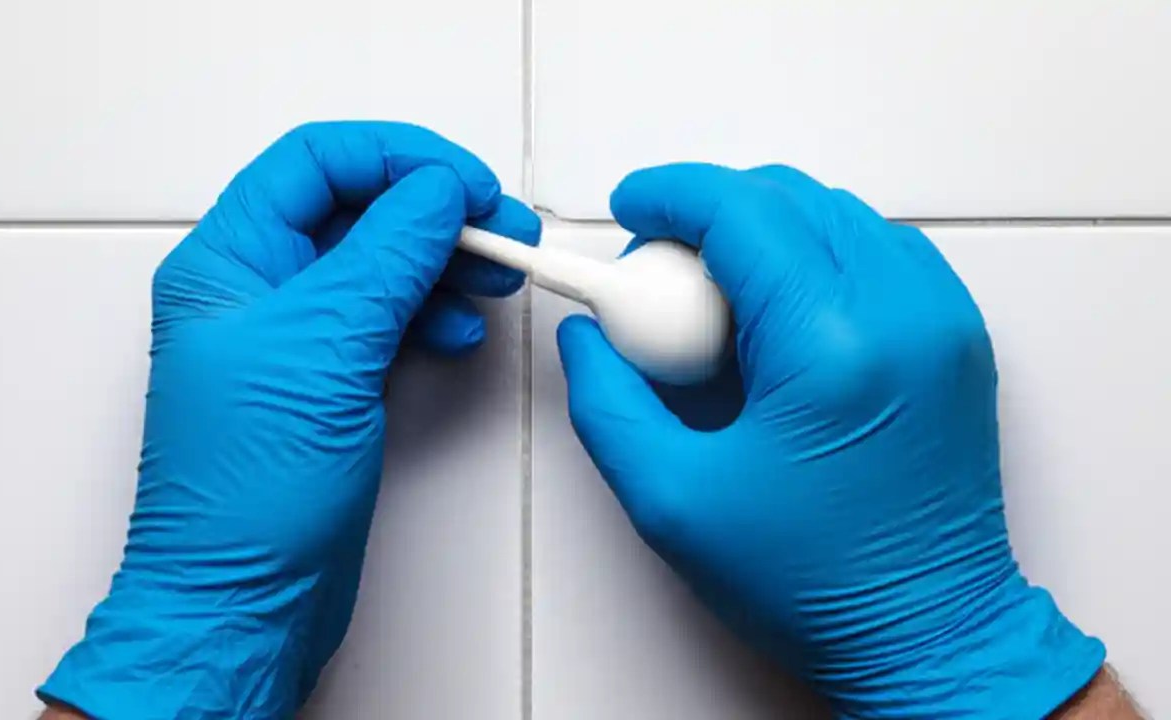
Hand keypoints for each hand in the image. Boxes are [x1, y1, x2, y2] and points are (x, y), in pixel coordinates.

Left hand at [38, 121, 539, 717]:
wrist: (246, 602)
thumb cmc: (246, 493)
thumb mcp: (322, 349)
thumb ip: (387, 254)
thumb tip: (436, 190)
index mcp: (228, 262)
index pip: (317, 162)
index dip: (398, 157)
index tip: (465, 183)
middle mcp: (258, 291)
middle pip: (357, 208)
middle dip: (435, 210)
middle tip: (502, 226)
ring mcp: (298, 339)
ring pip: (381, 264)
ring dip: (444, 260)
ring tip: (498, 274)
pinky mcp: (332, 384)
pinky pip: (390, 320)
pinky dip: (434, 313)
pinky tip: (461, 330)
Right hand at [557, 164, 1103, 716]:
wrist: (927, 634)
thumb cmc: (813, 582)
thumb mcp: (671, 500)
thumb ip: (608, 403)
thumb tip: (588, 338)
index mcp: (833, 348)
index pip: (743, 212)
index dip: (671, 194)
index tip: (630, 208)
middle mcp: (902, 314)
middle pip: (790, 199)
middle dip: (711, 214)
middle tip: (660, 273)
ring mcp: (942, 321)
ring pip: (837, 215)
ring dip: (765, 232)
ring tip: (718, 300)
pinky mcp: (957, 338)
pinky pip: (879, 251)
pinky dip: (818, 256)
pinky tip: (782, 313)